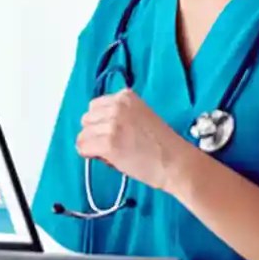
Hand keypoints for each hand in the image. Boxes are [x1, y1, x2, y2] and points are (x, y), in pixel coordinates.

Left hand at [77, 88, 195, 192]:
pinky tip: (106, 158)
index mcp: (126, 96)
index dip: (101, 123)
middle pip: (86, 119)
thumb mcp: (140, 117)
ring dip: (93, 145)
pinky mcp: (108, 143)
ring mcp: (112, 124)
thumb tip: (95, 129)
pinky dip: (89, 154)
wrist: (176, 163)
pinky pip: (82, 147)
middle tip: (114, 145)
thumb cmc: (162, 145)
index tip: (114, 133)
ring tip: (114, 153)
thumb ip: (118, 116)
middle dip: (95, 133)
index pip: (94, 106)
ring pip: (82, 135)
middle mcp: (117, 106)